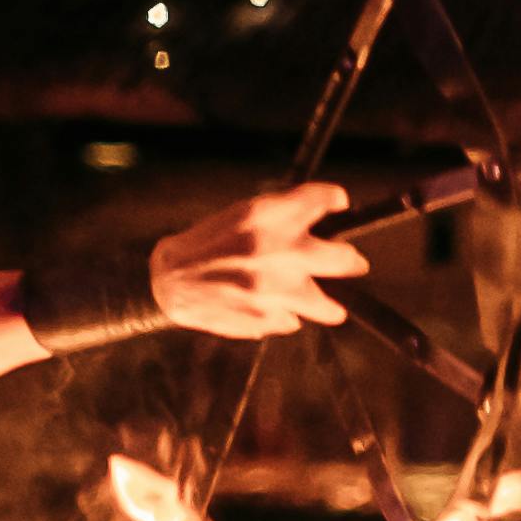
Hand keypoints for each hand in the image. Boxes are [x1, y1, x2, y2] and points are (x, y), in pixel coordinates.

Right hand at [147, 181, 356, 339]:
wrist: (168, 280)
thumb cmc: (206, 244)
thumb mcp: (242, 215)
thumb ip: (281, 215)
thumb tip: (322, 215)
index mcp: (268, 215)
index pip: (324, 200)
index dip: (335, 200)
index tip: (340, 204)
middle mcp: (277, 250)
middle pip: (345, 259)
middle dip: (351, 261)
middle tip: (353, 263)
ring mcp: (274, 289)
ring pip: (328, 306)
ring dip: (329, 306)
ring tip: (332, 307)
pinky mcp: (266, 319)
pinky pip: (293, 321)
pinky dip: (286, 315)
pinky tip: (269, 307)